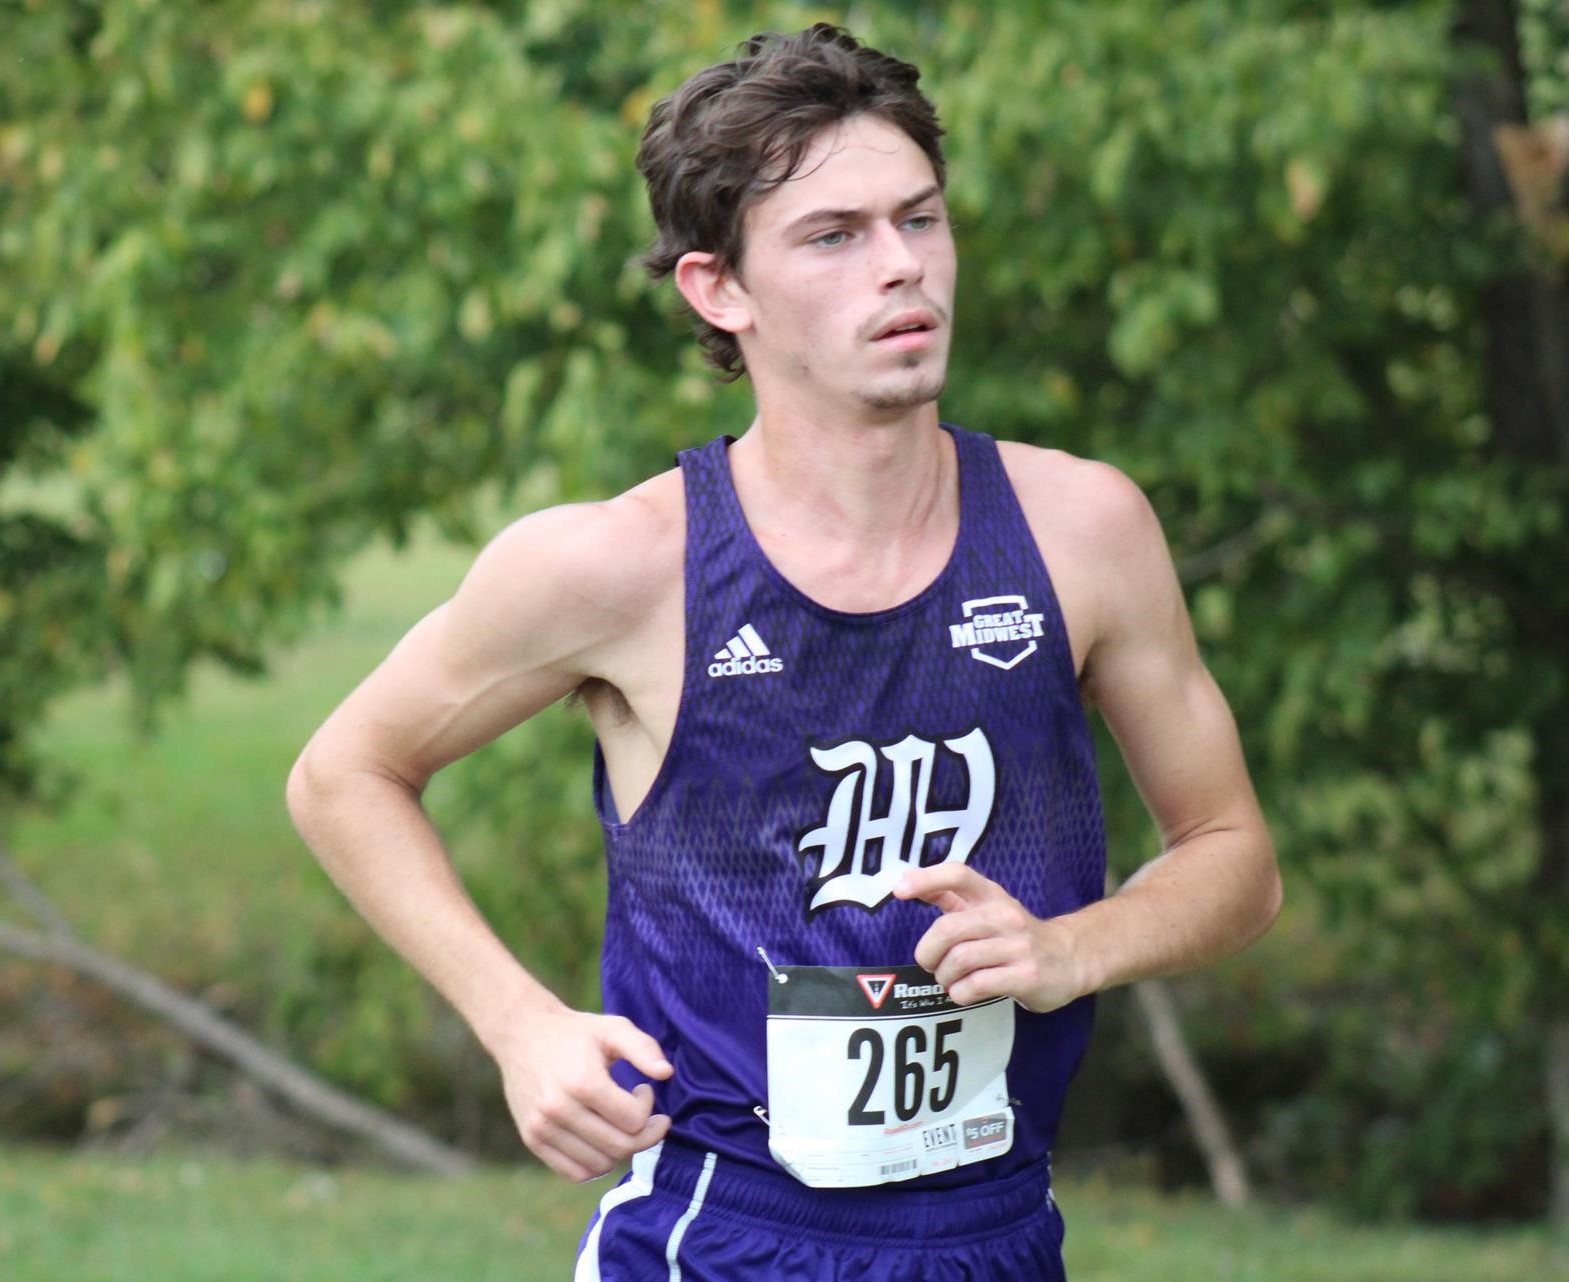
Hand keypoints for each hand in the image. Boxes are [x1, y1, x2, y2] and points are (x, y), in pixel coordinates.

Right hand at [494, 1007, 672, 1181]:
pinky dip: (595, 1163)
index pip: (634, 1120)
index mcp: (583, 1082)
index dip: (648, 1106)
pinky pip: (575, 1172)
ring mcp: (542, 1128)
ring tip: (616, 1122)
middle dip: (643, 1134)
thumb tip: (666, 1073)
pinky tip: (599, 1137)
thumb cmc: (576, 1033)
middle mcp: (559, 1109)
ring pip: (600, 1165)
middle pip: (620, 1147)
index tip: (642, 1089)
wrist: (522, 1034)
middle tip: (642, 1115)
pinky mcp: (532, 1140)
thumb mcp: (613, 1029)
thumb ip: (644, 1048)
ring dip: (619, 1148)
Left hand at [894, 864, 1088, 1013]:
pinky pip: (976, 985)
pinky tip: (964, 992)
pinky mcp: (1026, 975)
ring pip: (960, 960)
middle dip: (928, 951)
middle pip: (949, 928)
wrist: (1072, 958)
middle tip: (929, 963)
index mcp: (992, 895)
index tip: (899, 891)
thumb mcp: (989, 909)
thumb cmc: (1017, 935)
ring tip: (950, 980)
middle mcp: (1005, 916)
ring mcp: (1018, 946)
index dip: (926, 879)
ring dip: (944, 976)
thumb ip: (952, 898)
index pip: (958, 874)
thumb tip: (906, 883)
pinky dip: (960, 993)